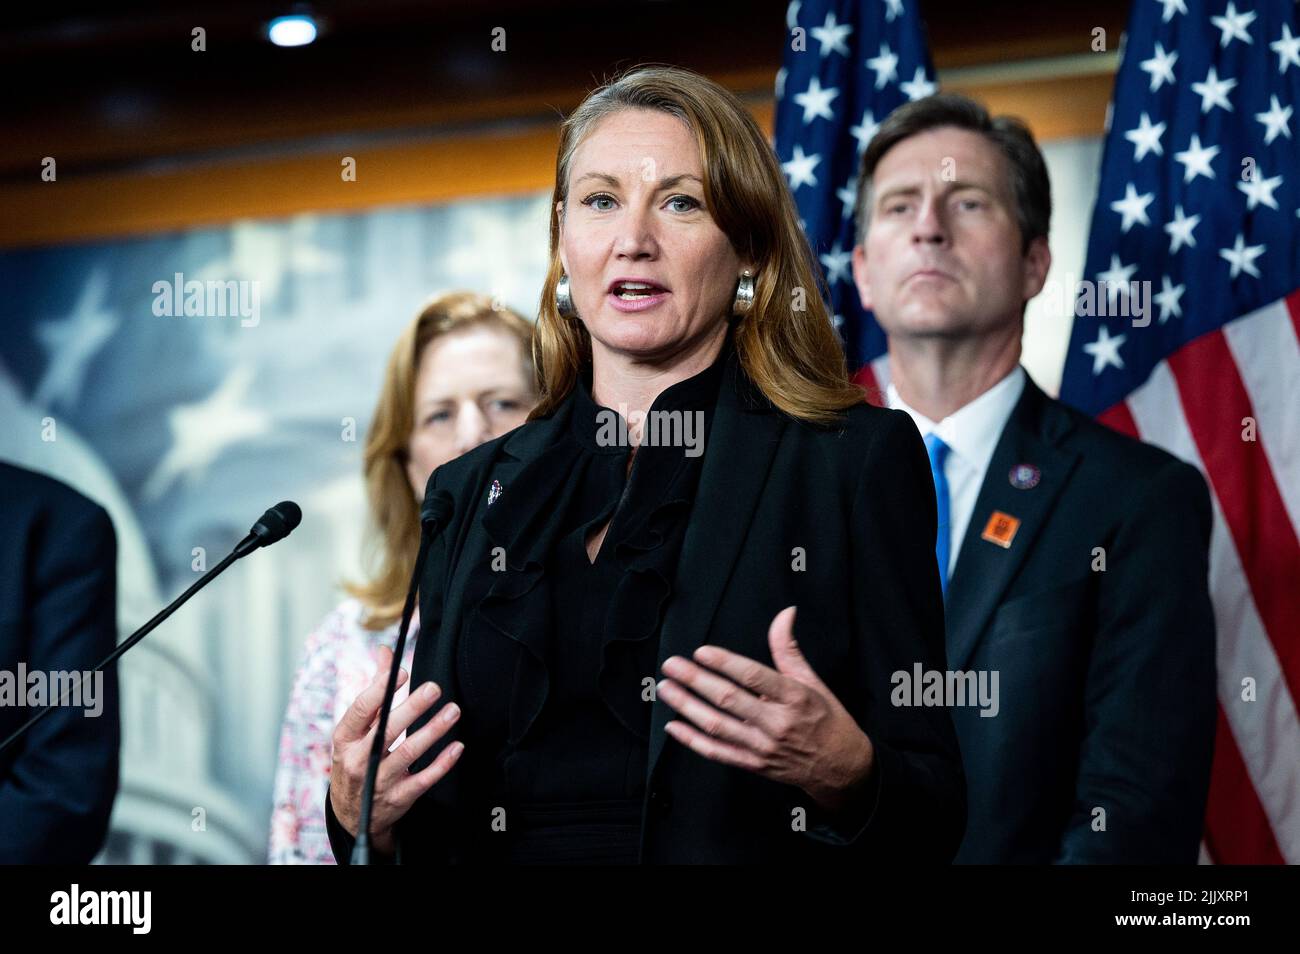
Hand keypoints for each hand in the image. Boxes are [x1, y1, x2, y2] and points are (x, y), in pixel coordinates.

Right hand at [329, 645, 464, 854]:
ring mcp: (379, 781)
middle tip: (434, 688)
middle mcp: (359, 760)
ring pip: (409, 753)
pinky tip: (456, 746)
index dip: (380, 690)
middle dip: (411, 708)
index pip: (361, 710)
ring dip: (433, 730)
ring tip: (453, 710)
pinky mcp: (399, 797)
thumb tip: (386, 651)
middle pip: (387, 730)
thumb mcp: (355, 729)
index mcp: (345, 738)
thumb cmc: (356, 758)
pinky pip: (424, 779)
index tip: (402, 672)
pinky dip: (442, 763)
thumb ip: (374, 689)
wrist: (352, 813)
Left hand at [657, 606, 873, 811]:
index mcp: (794, 697)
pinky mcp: (754, 765)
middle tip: (671, 665)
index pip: (754, 677)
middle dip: (695, 680)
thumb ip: (789, 648)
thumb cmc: (827, 720)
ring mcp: (763, 747)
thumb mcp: (814, 681)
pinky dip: (692, 740)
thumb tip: (784, 613)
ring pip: (717, 726)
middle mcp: (777, 723)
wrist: (841, 768)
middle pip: (729, 699)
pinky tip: (674, 725)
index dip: (725, 663)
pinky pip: (717, 752)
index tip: (701, 652)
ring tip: (666, 689)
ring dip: (687, 706)